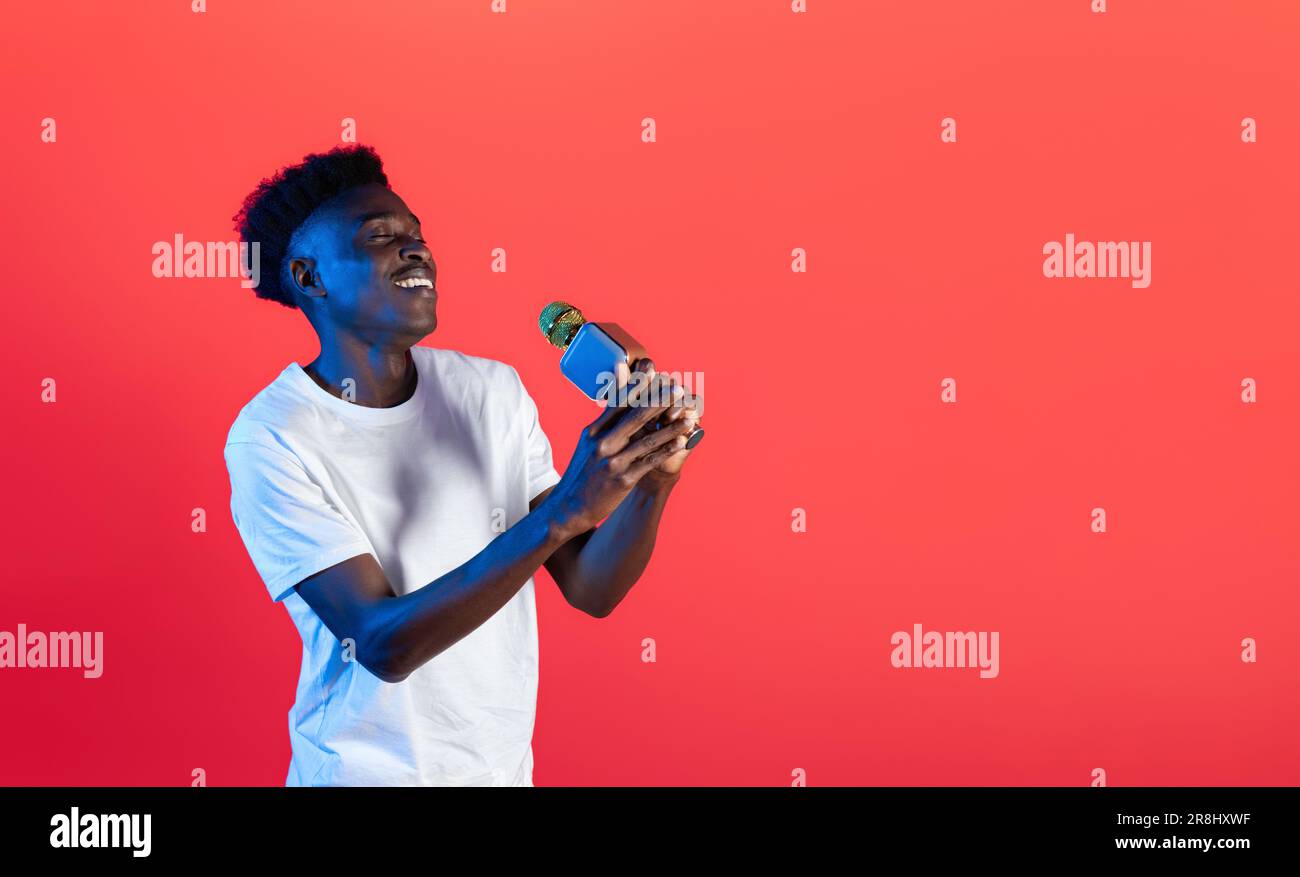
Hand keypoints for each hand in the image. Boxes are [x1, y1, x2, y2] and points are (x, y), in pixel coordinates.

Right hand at [546, 367, 696, 537]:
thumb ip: (604, 422)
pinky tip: (681, 442)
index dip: (637, 384)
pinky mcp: (622, 479)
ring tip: (688, 417)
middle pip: (634, 416)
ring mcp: (612, 461)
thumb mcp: (588, 443)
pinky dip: (666, 450)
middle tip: (677, 388)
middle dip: (659, 401)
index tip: (653, 369)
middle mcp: (603, 442)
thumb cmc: (583, 472)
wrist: (569, 506)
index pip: (618, 402)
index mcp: (594, 431)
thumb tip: (615, 399)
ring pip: (647, 439)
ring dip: (670, 427)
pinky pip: (649, 461)